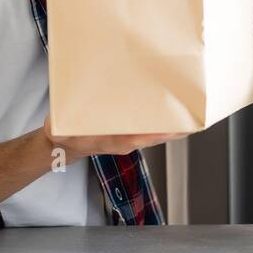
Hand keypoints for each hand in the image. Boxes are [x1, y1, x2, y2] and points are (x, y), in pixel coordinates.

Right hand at [41, 114, 188, 163]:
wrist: (65, 144)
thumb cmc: (64, 135)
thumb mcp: (59, 129)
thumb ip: (60, 128)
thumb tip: (57, 123)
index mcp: (113, 140)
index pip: (141, 137)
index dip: (161, 133)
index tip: (179, 125)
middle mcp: (127, 140)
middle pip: (158, 135)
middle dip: (177, 126)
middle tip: (196, 111)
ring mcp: (130, 137)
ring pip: (158, 132)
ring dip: (174, 124)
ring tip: (191, 109)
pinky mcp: (131, 132)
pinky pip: (153, 127)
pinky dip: (165, 120)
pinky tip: (173, 110)